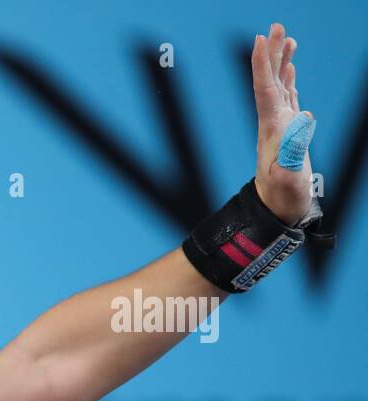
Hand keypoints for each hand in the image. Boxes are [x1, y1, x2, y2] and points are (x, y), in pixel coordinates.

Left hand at [251, 22, 315, 225]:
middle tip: (275, 26)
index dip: (261, 65)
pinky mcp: (287, 132)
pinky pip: (287, 98)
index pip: (264, 90)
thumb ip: (294, 153)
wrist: (276, 211)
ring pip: (278, 86)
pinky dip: (288, 80)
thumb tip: (302, 119)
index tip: (260, 40)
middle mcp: (272, 123)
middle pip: (269, 82)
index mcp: (271, 130)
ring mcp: (279, 126)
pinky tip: (289, 68)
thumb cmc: (283, 199)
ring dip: (280, 62)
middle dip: (271, 54)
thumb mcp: (289, 180)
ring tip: (285, 38)